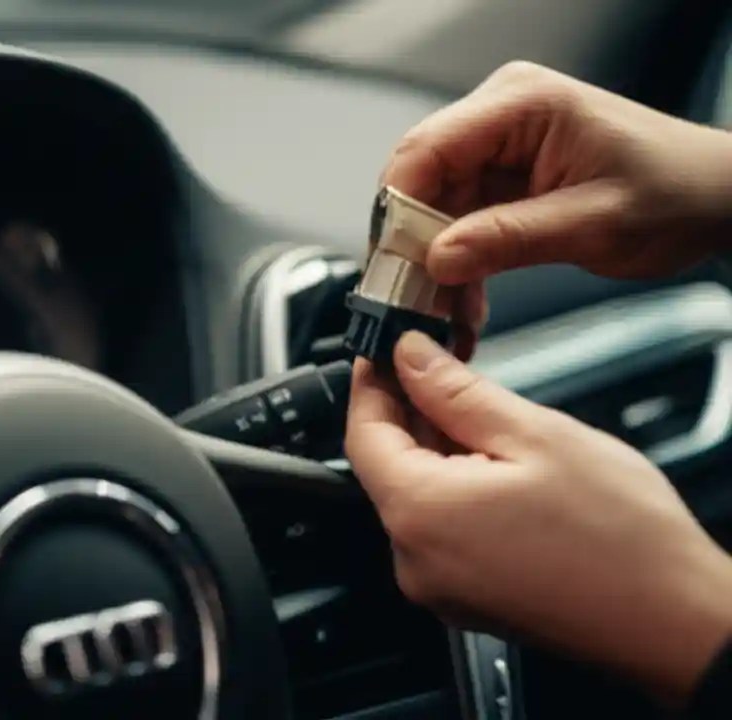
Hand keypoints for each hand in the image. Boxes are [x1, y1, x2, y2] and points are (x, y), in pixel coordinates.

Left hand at [346, 331, 731, 706]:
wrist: (676, 623)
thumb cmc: (622, 540)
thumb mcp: (536, 435)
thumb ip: (456, 392)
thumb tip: (408, 356)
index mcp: (419, 512)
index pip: (360, 433)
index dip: (371, 383)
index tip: (385, 350)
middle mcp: (414, 558)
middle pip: (386, 466)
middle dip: (409, 413)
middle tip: (442, 367)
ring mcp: (438, 585)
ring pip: (415, 496)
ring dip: (436, 450)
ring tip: (486, 418)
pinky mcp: (465, 598)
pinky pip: (440, 530)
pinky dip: (456, 490)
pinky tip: (496, 466)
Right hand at [385, 61, 731, 333]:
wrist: (716, 199)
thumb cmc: (677, 192)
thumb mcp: (594, 223)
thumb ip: (509, 239)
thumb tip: (438, 258)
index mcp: (521, 104)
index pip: (425, 150)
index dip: (398, 210)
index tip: (393, 266)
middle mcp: (500, 116)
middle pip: (420, 181)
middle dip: (412, 247)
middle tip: (410, 304)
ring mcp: (498, 147)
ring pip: (432, 210)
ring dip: (434, 267)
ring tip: (442, 318)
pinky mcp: (501, 179)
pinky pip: (457, 223)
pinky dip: (458, 266)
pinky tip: (463, 305)